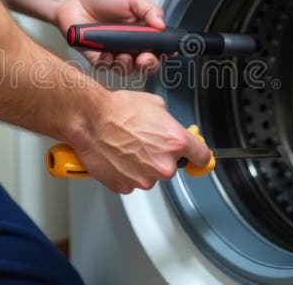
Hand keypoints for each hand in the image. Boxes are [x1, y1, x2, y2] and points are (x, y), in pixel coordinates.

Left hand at [55, 0, 165, 73]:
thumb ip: (149, 9)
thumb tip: (162, 24)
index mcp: (143, 32)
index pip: (160, 47)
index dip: (166, 53)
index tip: (168, 52)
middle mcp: (131, 46)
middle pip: (147, 65)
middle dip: (149, 65)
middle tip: (145, 58)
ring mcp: (115, 54)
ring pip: (127, 70)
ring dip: (127, 65)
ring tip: (123, 55)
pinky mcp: (98, 59)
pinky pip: (106, 68)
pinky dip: (107, 63)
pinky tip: (105, 53)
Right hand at [70, 90, 212, 193]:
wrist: (90, 120)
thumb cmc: (118, 110)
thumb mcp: (155, 105)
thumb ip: (169, 124)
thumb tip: (170, 129)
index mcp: (176, 142)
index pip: (202, 157)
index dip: (197, 156)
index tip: (195, 157)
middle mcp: (164, 165)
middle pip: (171, 167)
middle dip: (160, 158)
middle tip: (143, 143)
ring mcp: (145, 179)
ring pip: (150, 176)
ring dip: (142, 167)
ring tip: (125, 148)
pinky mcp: (126, 186)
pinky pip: (131, 182)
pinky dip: (125, 173)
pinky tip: (116, 157)